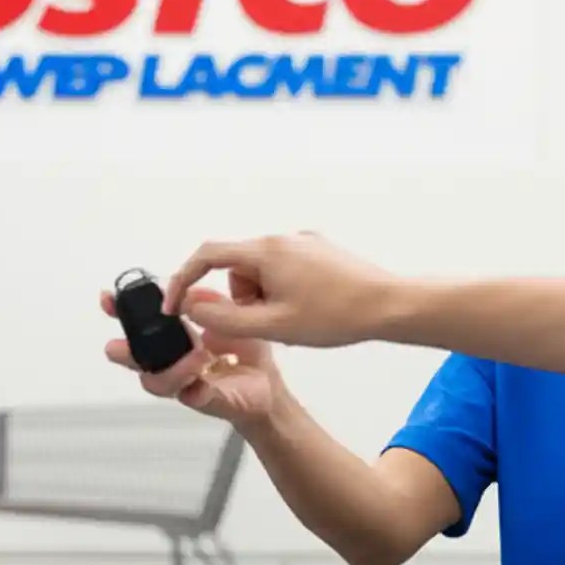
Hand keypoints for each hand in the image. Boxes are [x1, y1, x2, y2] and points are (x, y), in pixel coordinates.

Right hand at [101, 286, 284, 427]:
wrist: (269, 388)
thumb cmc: (244, 354)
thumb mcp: (228, 317)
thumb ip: (208, 304)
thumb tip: (187, 293)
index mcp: (177, 339)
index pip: (142, 325)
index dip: (121, 312)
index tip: (107, 299)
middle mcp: (174, 363)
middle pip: (138, 360)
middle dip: (126, 353)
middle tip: (119, 347)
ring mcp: (187, 384)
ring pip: (158, 383)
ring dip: (171, 369)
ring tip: (196, 356)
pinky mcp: (209, 400)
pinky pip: (195, 398)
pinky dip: (195, 392)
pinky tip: (199, 386)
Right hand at [161, 231, 398, 346]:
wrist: (388, 305)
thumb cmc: (337, 316)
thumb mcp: (272, 326)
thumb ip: (224, 318)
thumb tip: (192, 307)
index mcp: (266, 251)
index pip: (207, 256)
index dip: (184, 280)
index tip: (175, 304)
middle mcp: (282, 238)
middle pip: (237, 267)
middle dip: (240, 298)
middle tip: (266, 324)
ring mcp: (303, 242)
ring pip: (261, 271)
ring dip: (263, 296)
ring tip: (294, 319)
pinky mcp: (319, 251)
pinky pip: (285, 270)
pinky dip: (283, 290)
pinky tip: (310, 310)